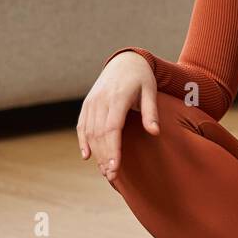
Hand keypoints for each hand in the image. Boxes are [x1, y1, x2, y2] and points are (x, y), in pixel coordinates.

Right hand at [76, 52, 159, 183]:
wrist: (125, 60)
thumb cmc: (142, 78)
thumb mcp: (150, 91)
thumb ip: (151, 112)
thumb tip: (155, 133)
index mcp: (117, 97)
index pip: (112, 128)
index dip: (113, 149)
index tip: (116, 167)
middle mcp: (101, 100)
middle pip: (99, 134)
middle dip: (104, 156)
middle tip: (112, 177)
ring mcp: (92, 102)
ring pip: (90, 132)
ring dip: (96, 153)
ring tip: (104, 171)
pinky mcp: (87, 103)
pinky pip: (82, 125)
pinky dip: (83, 141)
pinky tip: (87, 156)